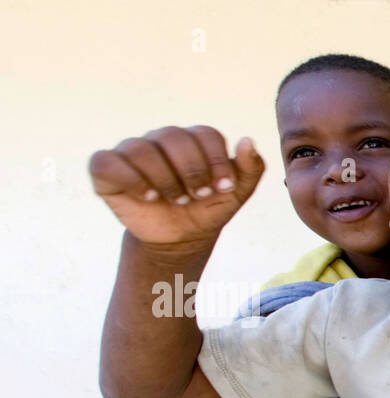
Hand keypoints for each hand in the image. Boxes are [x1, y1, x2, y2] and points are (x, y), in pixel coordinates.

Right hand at [89, 126, 263, 247]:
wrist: (180, 239)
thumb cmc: (206, 209)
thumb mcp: (235, 194)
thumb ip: (250, 170)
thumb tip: (248, 141)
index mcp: (192, 140)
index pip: (206, 134)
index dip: (217, 161)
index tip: (224, 188)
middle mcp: (161, 139)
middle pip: (174, 136)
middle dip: (192, 170)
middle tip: (199, 195)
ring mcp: (132, 151)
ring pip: (141, 149)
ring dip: (164, 179)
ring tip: (177, 200)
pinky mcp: (107, 169)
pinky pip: (106, 161)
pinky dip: (130, 179)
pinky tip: (148, 196)